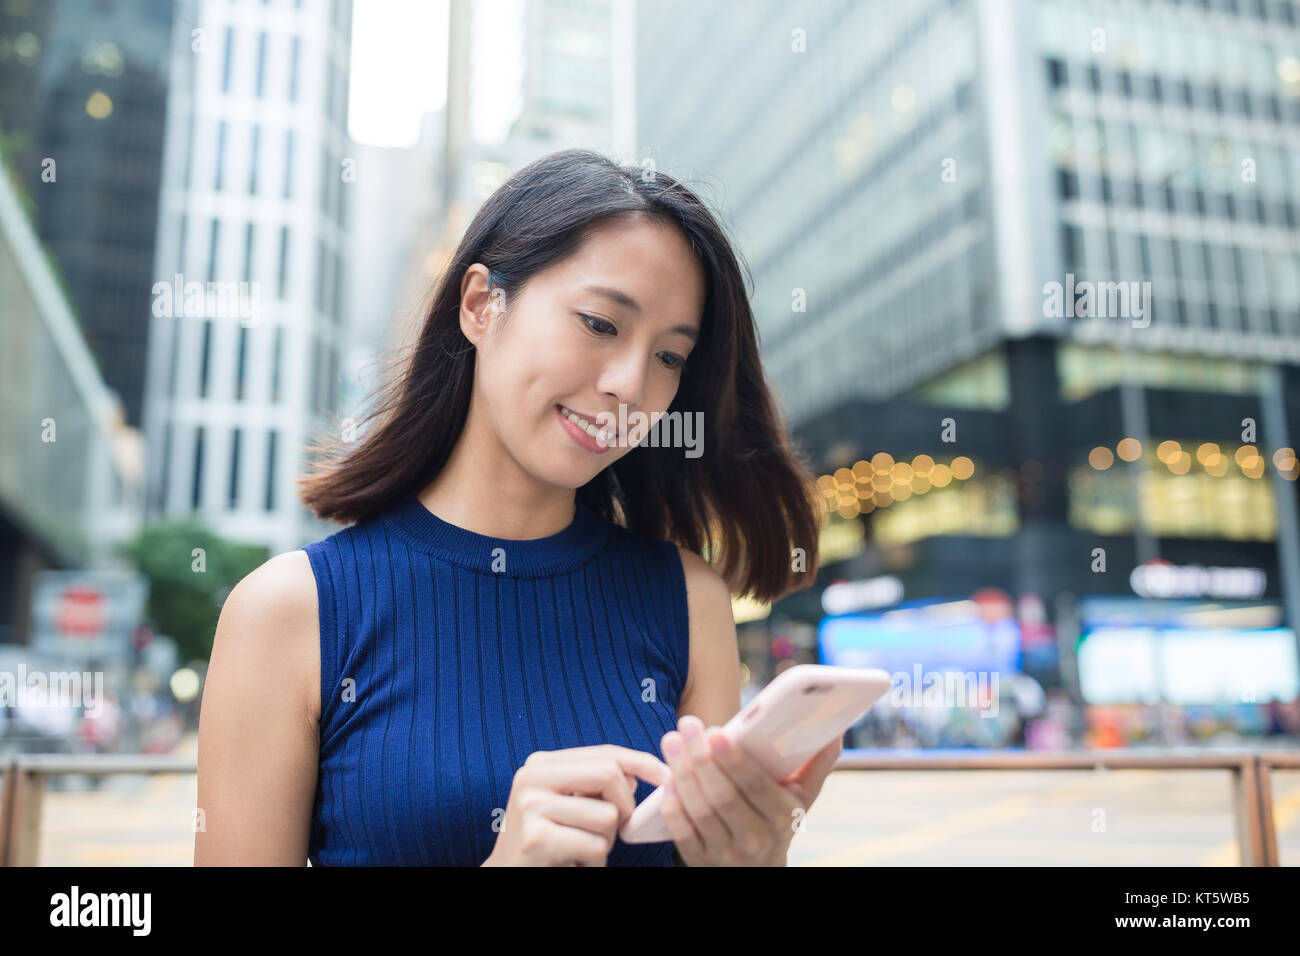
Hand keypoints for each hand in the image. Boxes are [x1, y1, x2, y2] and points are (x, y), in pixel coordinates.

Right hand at [483, 745, 669, 865]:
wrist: (506, 876)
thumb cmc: (546, 842)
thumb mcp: (568, 804)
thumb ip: (596, 784)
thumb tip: (636, 774)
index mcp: (540, 764)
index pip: (603, 753)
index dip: (640, 762)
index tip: (666, 776)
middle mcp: (531, 778)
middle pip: (609, 775)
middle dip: (624, 806)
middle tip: (614, 831)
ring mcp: (530, 807)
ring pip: (606, 817)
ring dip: (605, 842)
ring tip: (580, 850)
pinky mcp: (537, 839)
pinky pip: (595, 847)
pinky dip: (594, 864)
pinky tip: (574, 864)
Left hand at [660, 714, 841, 865]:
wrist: (760, 870)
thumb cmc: (778, 818)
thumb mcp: (802, 797)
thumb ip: (818, 762)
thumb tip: (836, 727)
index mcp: (784, 817)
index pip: (756, 787)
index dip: (735, 761)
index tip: (717, 732)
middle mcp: (758, 840)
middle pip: (723, 797)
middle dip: (701, 758)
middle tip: (686, 725)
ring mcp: (728, 854)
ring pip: (700, 812)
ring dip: (681, 774)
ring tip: (672, 741)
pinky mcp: (702, 862)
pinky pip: (683, 833)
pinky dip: (673, 806)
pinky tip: (666, 780)